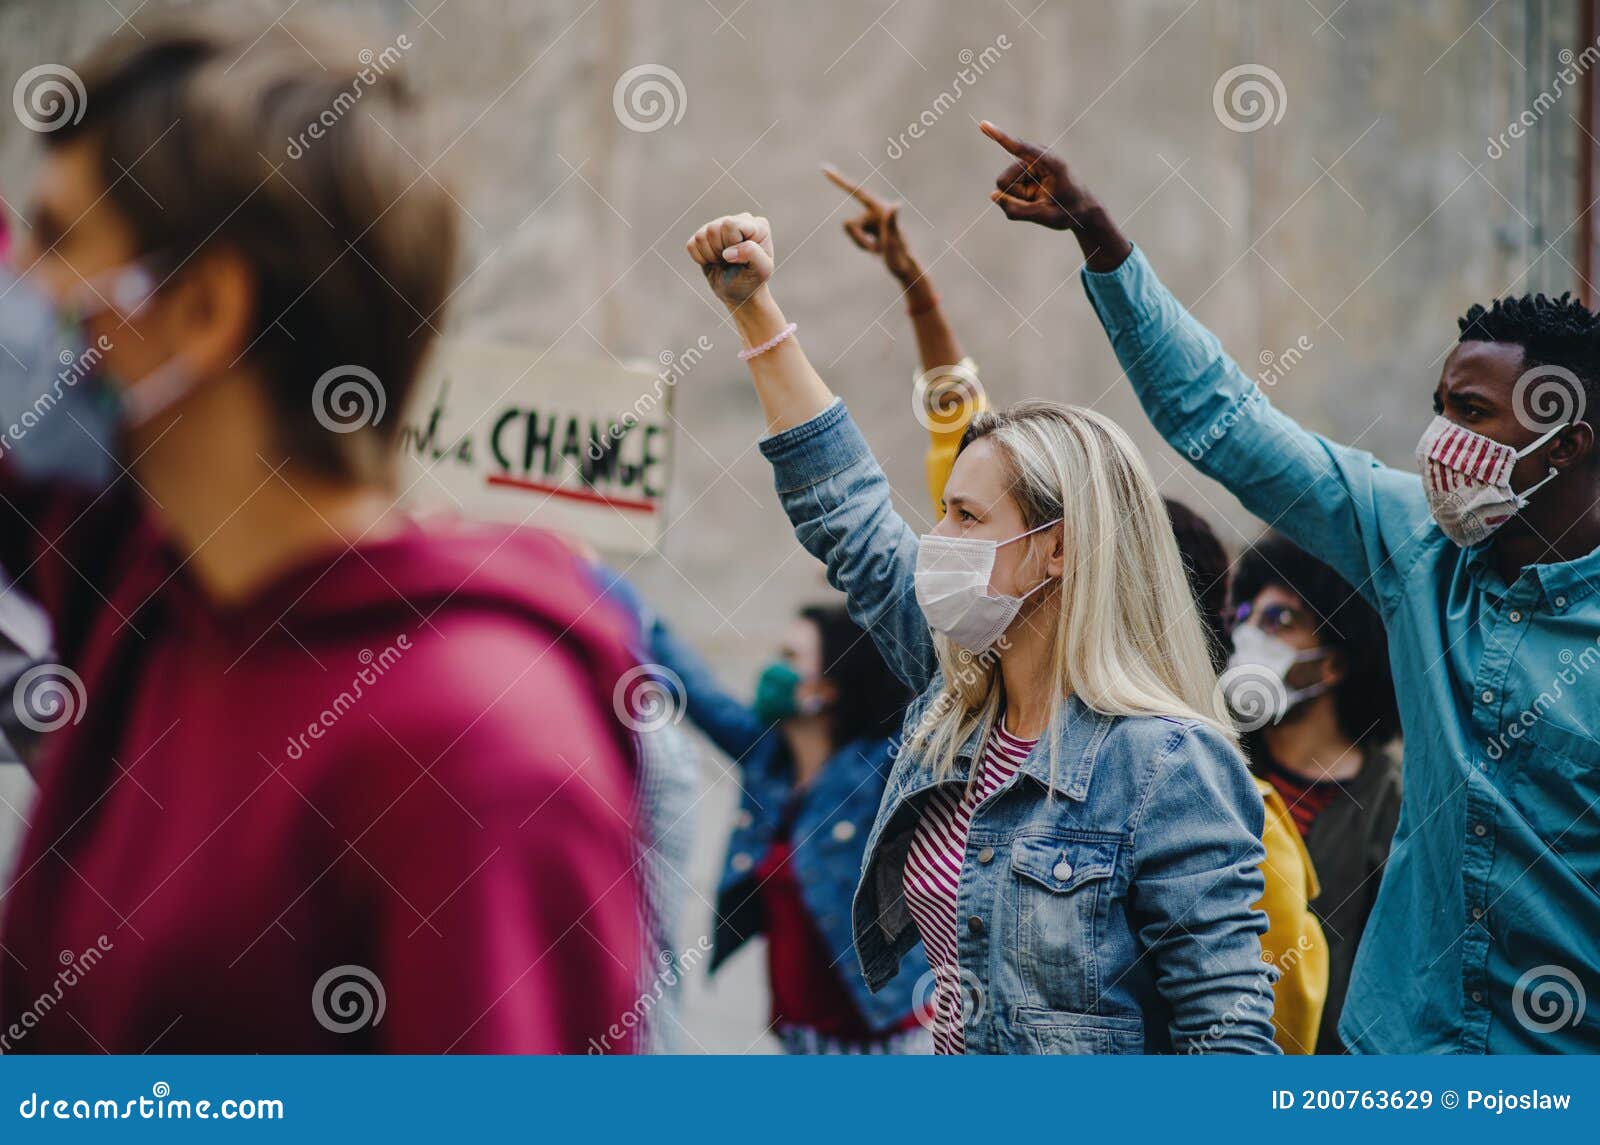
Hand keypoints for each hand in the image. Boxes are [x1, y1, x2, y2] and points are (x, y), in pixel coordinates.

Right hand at [686, 213, 773, 308]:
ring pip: (701, 237)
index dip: (730, 243)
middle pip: (713, 229)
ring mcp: (719, 225)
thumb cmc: (753, 279)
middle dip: (720, 251)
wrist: (739, 292)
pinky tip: (714, 261)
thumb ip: (752, 254)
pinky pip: (692, 245)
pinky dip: (701, 259)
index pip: (730, 224)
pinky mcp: (703, 235)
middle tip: (731, 262)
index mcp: (757, 225)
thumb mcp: (761, 270)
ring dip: (711, 256)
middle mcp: (738, 220)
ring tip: (724, 261)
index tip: (741, 258)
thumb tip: (728, 252)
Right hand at [822, 165, 918, 282]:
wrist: (905, 267)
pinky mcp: (870, 226)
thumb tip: (895, 205)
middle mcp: (875, 210)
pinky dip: (862, 244)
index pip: (855, 191)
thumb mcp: (894, 240)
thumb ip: (892, 222)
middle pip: (849, 224)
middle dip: (858, 240)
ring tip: (878, 251)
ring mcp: (872, 218)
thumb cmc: (900, 255)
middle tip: (869, 242)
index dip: (839, 180)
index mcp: (879, 208)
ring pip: (851, 231)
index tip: (823, 168)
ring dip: (861, 244)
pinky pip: (855, 235)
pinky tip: (877, 250)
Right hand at [980, 121, 1100, 230]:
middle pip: (1005, 180)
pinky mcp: (1026, 168)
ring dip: (1019, 197)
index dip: (1000, 137)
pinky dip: (1019, 196)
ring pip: (1005, 185)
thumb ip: (1017, 210)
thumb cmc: (1068, 211)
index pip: (1019, 148)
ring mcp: (1031, 161)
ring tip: (1039, 199)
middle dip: (1015, 196)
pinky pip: (1009, 187)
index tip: (983, 125)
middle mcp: (1038, 157)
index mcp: (1050, 163)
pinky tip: (1036, 197)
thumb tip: (993, 195)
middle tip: (1038, 202)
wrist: (1083, 208)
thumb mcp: (1045, 217)